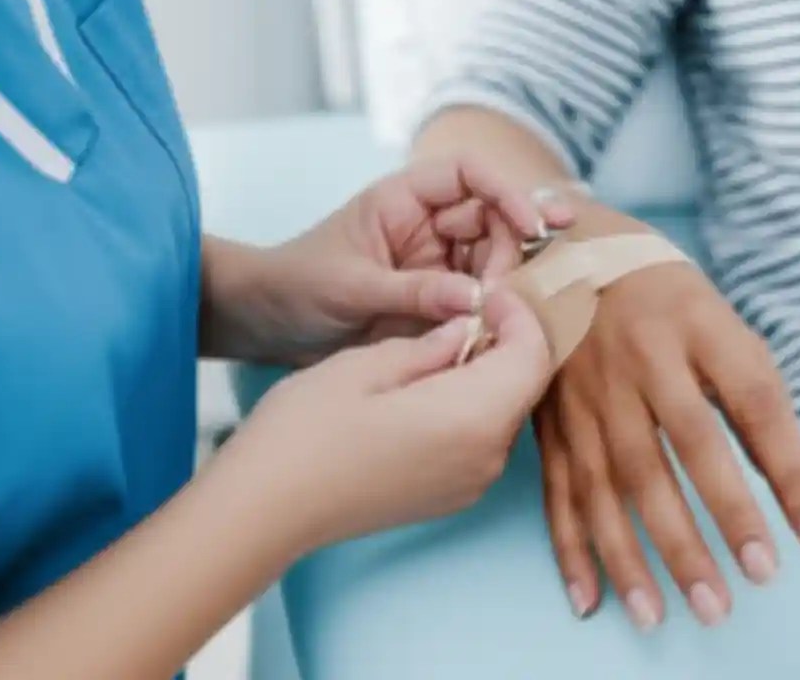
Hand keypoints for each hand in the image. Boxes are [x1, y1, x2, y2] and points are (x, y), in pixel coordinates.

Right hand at [228, 290, 549, 547]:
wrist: (265, 508)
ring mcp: (470, 485)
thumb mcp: (364, 365)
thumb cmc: (304, 431)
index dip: (521, 314)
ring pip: (505, 413)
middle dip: (510, 342)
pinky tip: (431, 385)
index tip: (490, 290)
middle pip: (526, 386)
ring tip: (449, 340)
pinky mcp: (449, 497)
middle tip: (474, 306)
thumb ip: (428, 344)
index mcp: (472, 417)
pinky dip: (473, 405)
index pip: (533, 354)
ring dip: (491, 374)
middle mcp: (487, 458)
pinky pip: (482, 440)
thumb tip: (465, 327)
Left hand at [249, 156, 571, 363]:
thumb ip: (413, 291)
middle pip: (493, 222)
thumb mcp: (350, 287)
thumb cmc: (297, 286)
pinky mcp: (438, 304)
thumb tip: (479, 299)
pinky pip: (479, 301)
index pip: (468, 175)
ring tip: (513, 315)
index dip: (506, 192)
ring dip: (510, 284)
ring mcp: (436, 265)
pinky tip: (510, 329)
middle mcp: (427, 226)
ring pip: (493, 263)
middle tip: (510, 294)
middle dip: (511, 251)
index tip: (532, 227)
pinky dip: (497, 312)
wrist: (267, 324)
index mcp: (403, 200)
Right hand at [534, 261, 799, 629]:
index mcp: (693, 326)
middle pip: (668, 455)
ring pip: (608, 482)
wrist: (564, 254)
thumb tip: (790, 487)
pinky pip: (558, 488)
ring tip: (659, 616)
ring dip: (631, 555)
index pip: (753, 401)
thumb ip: (753, 395)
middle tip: (725, 601)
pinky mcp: (548, 417)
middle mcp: (634, 360)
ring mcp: (583, 391)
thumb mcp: (718, 322)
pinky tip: (589, 596)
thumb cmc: (661, 298)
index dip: (789, 471)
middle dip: (698, 531)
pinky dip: (570, 545)